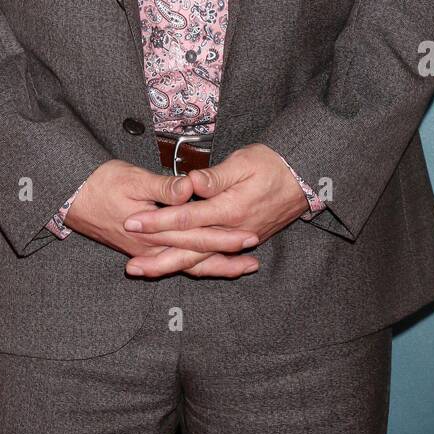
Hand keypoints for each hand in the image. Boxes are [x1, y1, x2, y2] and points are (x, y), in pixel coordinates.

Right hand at [64, 159, 261, 277]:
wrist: (70, 197)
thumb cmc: (101, 183)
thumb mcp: (132, 179)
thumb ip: (163, 187)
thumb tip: (191, 189)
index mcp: (152, 232)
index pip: (196, 236)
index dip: (224, 236)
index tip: (249, 236)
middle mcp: (151, 248)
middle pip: (195, 257)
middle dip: (226, 260)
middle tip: (254, 261)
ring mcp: (146, 252)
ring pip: (186, 265)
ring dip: (214, 267)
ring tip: (240, 269)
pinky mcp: (141, 249)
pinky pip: (174, 262)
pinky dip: (194, 264)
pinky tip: (207, 263)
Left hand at [121, 144, 308, 275]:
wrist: (302, 177)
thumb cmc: (271, 164)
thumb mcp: (243, 162)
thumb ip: (215, 177)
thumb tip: (190, 182)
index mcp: (230, 209)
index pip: (186, 218)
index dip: (158, 221)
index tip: (133, 221)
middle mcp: (233, 231)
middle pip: (189, 249)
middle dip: (157, 257)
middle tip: (130, 265)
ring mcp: (238, 240)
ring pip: (200, 260)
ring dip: (171, 267)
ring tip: (145, 271)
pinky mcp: (242, 242)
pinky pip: (214, 260)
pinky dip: (196, 268)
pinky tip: (178, 271)